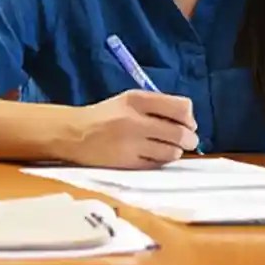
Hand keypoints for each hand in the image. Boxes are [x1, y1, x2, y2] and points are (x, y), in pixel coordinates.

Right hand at [67, 90, 197, 168]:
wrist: (75, 134)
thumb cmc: (106, 116)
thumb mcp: (129, 100)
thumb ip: (158, 105)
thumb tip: (189, 121)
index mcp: (138, 100)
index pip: (180, 107)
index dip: (189, 118)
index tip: (187, 123)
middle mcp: (136, 120)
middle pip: (180, 133)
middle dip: (189, 139)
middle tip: (187, 141)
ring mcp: (132, 143)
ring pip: (172, 152)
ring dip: (175, 151)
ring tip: (167, 148)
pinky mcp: (128, 163)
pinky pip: (158, 164)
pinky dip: (160, 161)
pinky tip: (153, 156)